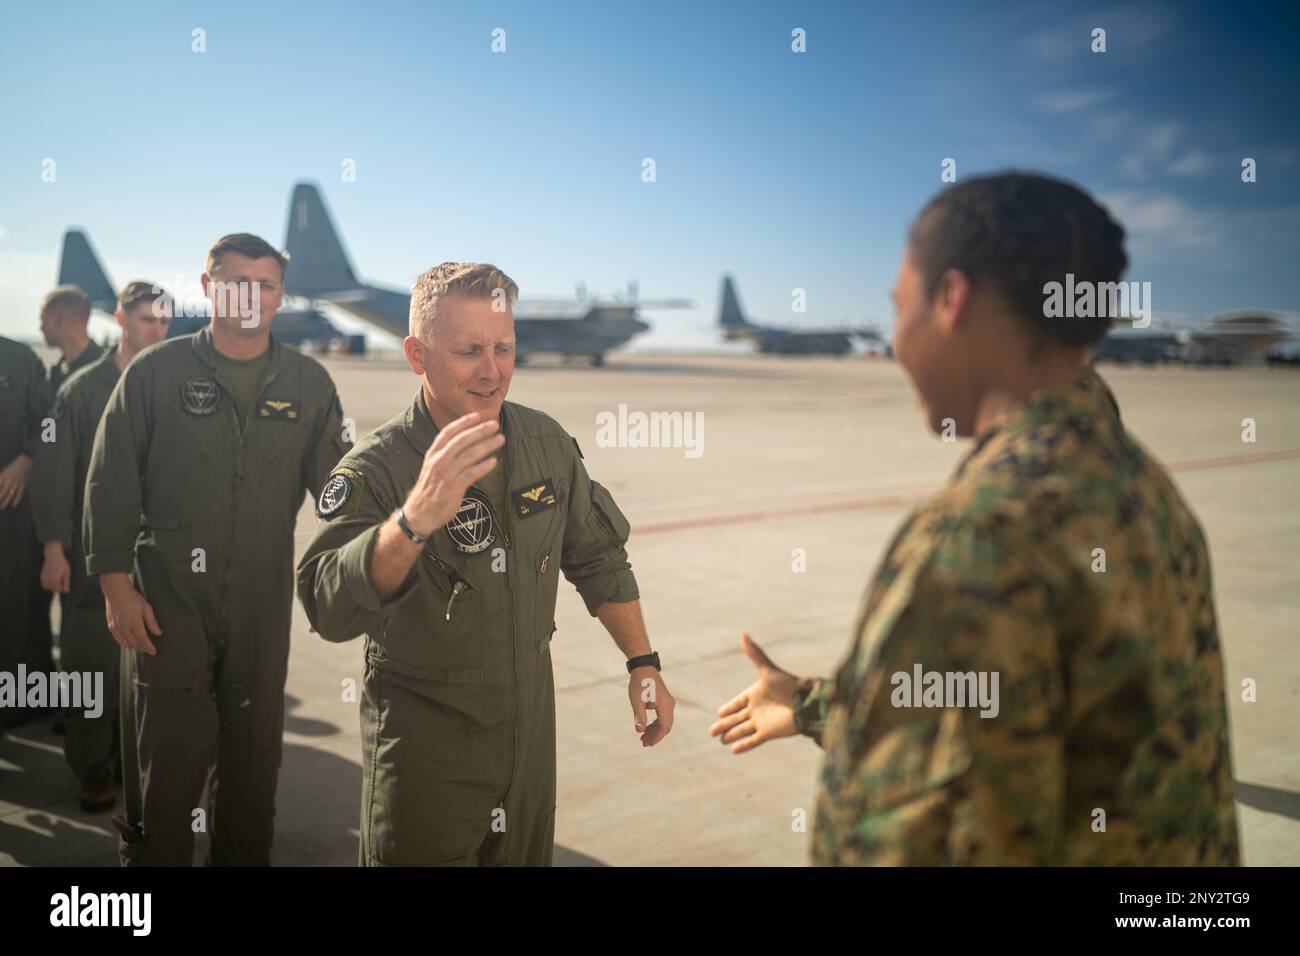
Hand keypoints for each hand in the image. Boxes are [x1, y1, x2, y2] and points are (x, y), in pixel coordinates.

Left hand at [0, 453, 31, 508]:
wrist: (24, 463)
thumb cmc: (12, 468)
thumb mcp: (3, 473)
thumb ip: (0, 480)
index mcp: (3, 477)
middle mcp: (9, 481)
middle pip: (2, 493)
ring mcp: (16, 483)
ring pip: (10, 495)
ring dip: (5, 502)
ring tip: (2, 508)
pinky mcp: (23, 485)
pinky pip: (19, 494)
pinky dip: (16, 500)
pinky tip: (14, 505)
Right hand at [40, 544, 71, 593]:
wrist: (53, 556)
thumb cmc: (61, 564)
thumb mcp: (67, 573)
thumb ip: (66, 583)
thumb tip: (66, 591)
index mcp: (55, 580)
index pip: (58, 590)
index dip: (62, 587)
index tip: (64, 583)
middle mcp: (48, 580)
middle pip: (52, 589)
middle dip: (57, 586)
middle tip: (60, 578)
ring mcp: (43, 578)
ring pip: (47, 587)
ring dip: (52, 586)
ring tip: (56, 577)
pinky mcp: (41, 576)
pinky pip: (44, 584)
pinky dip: (48, 583)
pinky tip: (52, 577)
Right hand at [101, 573, 161, 654]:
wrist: (116, 592)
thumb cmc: (132, 598)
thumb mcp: (146, 608)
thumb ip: (152, 622)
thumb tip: (158, 633)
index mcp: (134, 621)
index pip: (142, 639)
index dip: (148, 646)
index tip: (154, 651)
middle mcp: (124, 626)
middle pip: (134, 643)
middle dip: (142, 648)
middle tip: (149, 650)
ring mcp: (116, 627)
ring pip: (125, 643)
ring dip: (134, 647)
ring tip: (141, 648)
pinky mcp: (111, 627)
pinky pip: (118, 640)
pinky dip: (125, 644)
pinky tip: (131, 643)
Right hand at [401, 412, 504, 534]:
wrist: (420, 513)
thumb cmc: (430, 488)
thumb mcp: (433, 466)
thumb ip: (446, 454)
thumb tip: (466, 441)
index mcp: (433, 453)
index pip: (448, 432)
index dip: (463, 422)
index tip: (478, 416)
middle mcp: (438, 461)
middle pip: (461, 440)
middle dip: (479, 430)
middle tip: (495, 424)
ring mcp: (445, 474)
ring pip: (469, 455)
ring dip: (486, 445)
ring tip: (500, 439)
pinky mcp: (453, 487)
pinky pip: (471, 474)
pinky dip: (483, 466)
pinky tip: (494, 461)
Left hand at [629, 667, 674, 746]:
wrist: (643, 667)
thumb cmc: (640, 683)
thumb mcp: (637, 701)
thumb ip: (639, 716)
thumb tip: (639, 730)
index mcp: (665, 705)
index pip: (664, 727)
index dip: (656, 737)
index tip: (647, 744)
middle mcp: (669, 705)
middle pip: (665, 726)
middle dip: (655, 736)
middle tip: (643, 743)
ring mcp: (667, 703)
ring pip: (664, 722)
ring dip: (654, 730)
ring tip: (643, 737)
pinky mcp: (664, 701)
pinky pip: (662, 716)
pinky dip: (655, 723)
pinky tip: (646, 727)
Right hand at [708, 633, 798, 753]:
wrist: (806, 703)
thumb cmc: (788, 685)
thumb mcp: (768, 670)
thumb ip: (755, 655)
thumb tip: (744, 634)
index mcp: (755, 694)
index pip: (738, 702)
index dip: (729, 707)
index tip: (719, 712)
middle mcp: (758, 709)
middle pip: (737, 718)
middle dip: (724, 725)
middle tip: (711, 732)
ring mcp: (762, 722)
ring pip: (742, 730)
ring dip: (731, 735)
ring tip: (721, 741)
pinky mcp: (768, 733)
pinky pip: (752, 741)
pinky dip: (744, 745)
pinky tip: (734, 751)